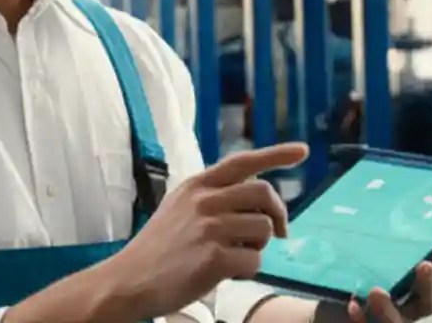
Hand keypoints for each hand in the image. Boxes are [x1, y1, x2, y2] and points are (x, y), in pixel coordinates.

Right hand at [104, 143, 308, 320]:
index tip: (302, 151)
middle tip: (278, 232)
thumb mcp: (178, 208)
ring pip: (264, 229)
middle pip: (264, 193)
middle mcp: (204, 200)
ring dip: (258, 246)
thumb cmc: (157, 249)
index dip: (276, 154)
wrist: (128, 281)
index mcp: (196, 185)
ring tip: (235, 256)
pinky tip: (227, 273)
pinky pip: (255, 260)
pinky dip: (247, 270)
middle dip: (278, 213)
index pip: (242, 162)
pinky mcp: (214, 256)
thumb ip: (211, 197)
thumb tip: (255, 203)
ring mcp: (209, 227)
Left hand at [346, 146, 431, 321]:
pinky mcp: (374, 322)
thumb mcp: (403, 221)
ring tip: (381, 288)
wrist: (343, 298)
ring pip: (407, 314)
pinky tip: (353, 301)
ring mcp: (401, 311)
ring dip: (395, 304)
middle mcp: (425, 293)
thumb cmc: (384, 255)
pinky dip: (364, 316)